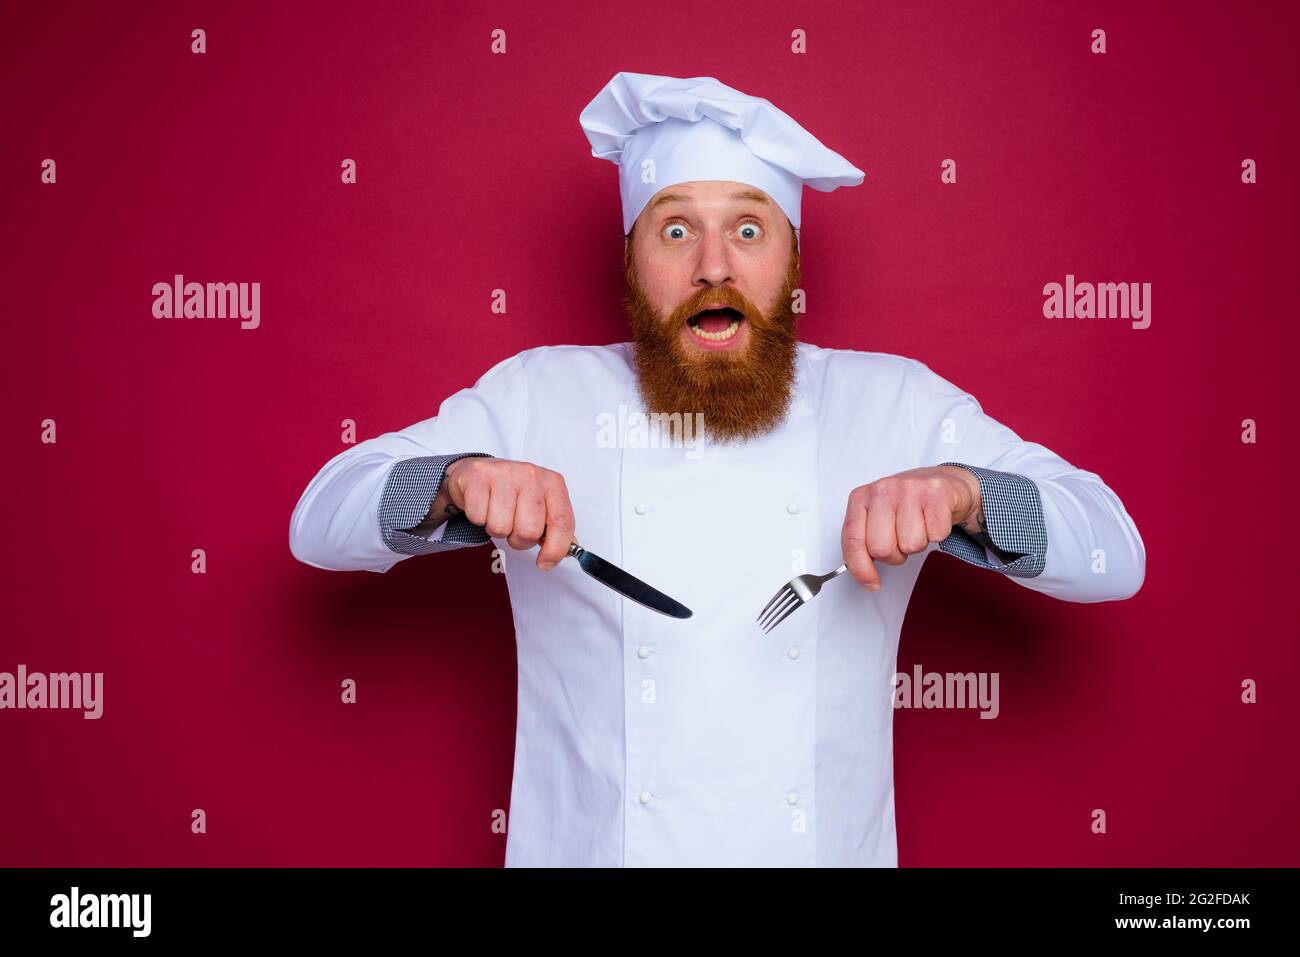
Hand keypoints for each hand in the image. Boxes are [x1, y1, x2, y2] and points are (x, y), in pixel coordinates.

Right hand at [443, 457, 576, 570]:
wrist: (477, 473)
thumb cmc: (511, 492)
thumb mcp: (539, 504)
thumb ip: (554, 527)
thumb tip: (564, 552)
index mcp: (552, 483)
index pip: (562, 522)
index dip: (555, 549)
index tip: (545, 563)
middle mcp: (531, 475)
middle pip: (529, 531)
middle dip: (519, 539)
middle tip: (513, 527)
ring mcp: (504, 474)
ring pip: (501, 527)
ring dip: (497, 530)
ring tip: (497, 514)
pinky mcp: (478, 476)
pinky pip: (479, 517)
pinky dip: (479, 519)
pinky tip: (484, 505)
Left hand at [840, 465, 982, 590]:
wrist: (941, 482)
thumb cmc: (906, 503)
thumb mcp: (876, 517)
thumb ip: (863, 540)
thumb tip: (861, 572)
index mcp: (861, 498)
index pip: (852, 541)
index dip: (861, 569)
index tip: (870, 583)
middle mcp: (882, 490)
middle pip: (881, 549)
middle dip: (894, 555)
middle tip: (900, 542)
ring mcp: (909, 488)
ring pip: (910, 545)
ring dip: (916, 544)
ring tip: (918, 527)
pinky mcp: (936, 492)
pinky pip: (936, 535)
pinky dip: (937, 534)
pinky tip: (932, 519)